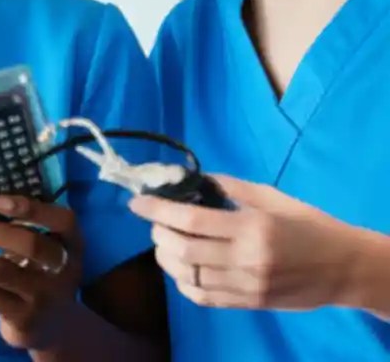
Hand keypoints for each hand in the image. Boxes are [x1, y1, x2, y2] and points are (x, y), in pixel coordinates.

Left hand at [0, 196, 81, 350]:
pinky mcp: (23, 319)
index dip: (31, 208)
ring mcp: (44, 298)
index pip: (63, 221)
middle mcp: (63, 270)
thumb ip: (18, 226)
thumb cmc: (39, 272)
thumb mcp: (43, 248)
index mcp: (71, 244)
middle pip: (26, 246)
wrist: (54, 326)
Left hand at [129, 174, 363, 310]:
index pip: (191, 219)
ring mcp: (246, 285)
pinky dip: (182, 282)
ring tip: (164, 242)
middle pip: (182, 249)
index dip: (157, 210)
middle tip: (155, 222)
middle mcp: (246, 259)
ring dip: (166, 257)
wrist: (344, 268)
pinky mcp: (248, 303)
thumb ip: (231, 187)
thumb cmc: (308, 225)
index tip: (136, 202)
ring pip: (187, 275)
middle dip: (158, 233)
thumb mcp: (273, 197)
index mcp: (253, 227)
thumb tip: (191, 177)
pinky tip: (180, 267)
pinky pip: (202, 297)